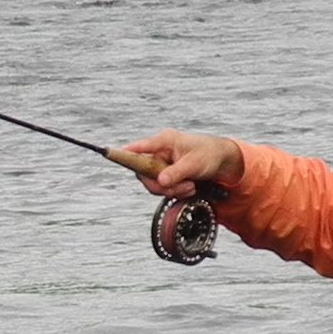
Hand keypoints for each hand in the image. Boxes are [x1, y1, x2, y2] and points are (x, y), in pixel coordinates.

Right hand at [114, 129, 243, 197]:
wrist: (223, 161)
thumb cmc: (210, 154)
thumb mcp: (195, 164)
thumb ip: (176, 173)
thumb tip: (160, 182)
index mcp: (163, 141)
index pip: (138, 148)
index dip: (123, 153)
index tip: (109, 153)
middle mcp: (159, 152)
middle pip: (143, 172)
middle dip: (161, 185)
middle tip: (181, 187)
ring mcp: (162, 164)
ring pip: (154, 183)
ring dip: (171, 190)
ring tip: (190, 187)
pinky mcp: (167, 175)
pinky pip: (162, 188)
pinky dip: (175, 192)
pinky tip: (189, 188)